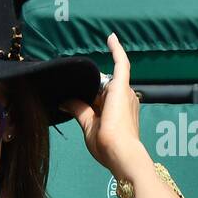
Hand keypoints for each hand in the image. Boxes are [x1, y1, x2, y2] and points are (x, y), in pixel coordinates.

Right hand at [60, 33, 144, 175]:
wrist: (126, 160)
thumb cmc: (109, 140)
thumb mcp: (89, 125)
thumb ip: (78, 109)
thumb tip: (66, 102)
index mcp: (119, 92)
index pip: (121, 64)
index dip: (116, 49)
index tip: (111, 37)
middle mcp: (128, 95)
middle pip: (109, 83)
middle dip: (94, 88)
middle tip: (77, 101)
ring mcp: (131, 105)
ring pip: (111, 95)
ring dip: (97, 100)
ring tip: (84, 113)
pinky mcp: (130, 115)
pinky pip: (115, 103)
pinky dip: (103, 106)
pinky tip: (93, 117)